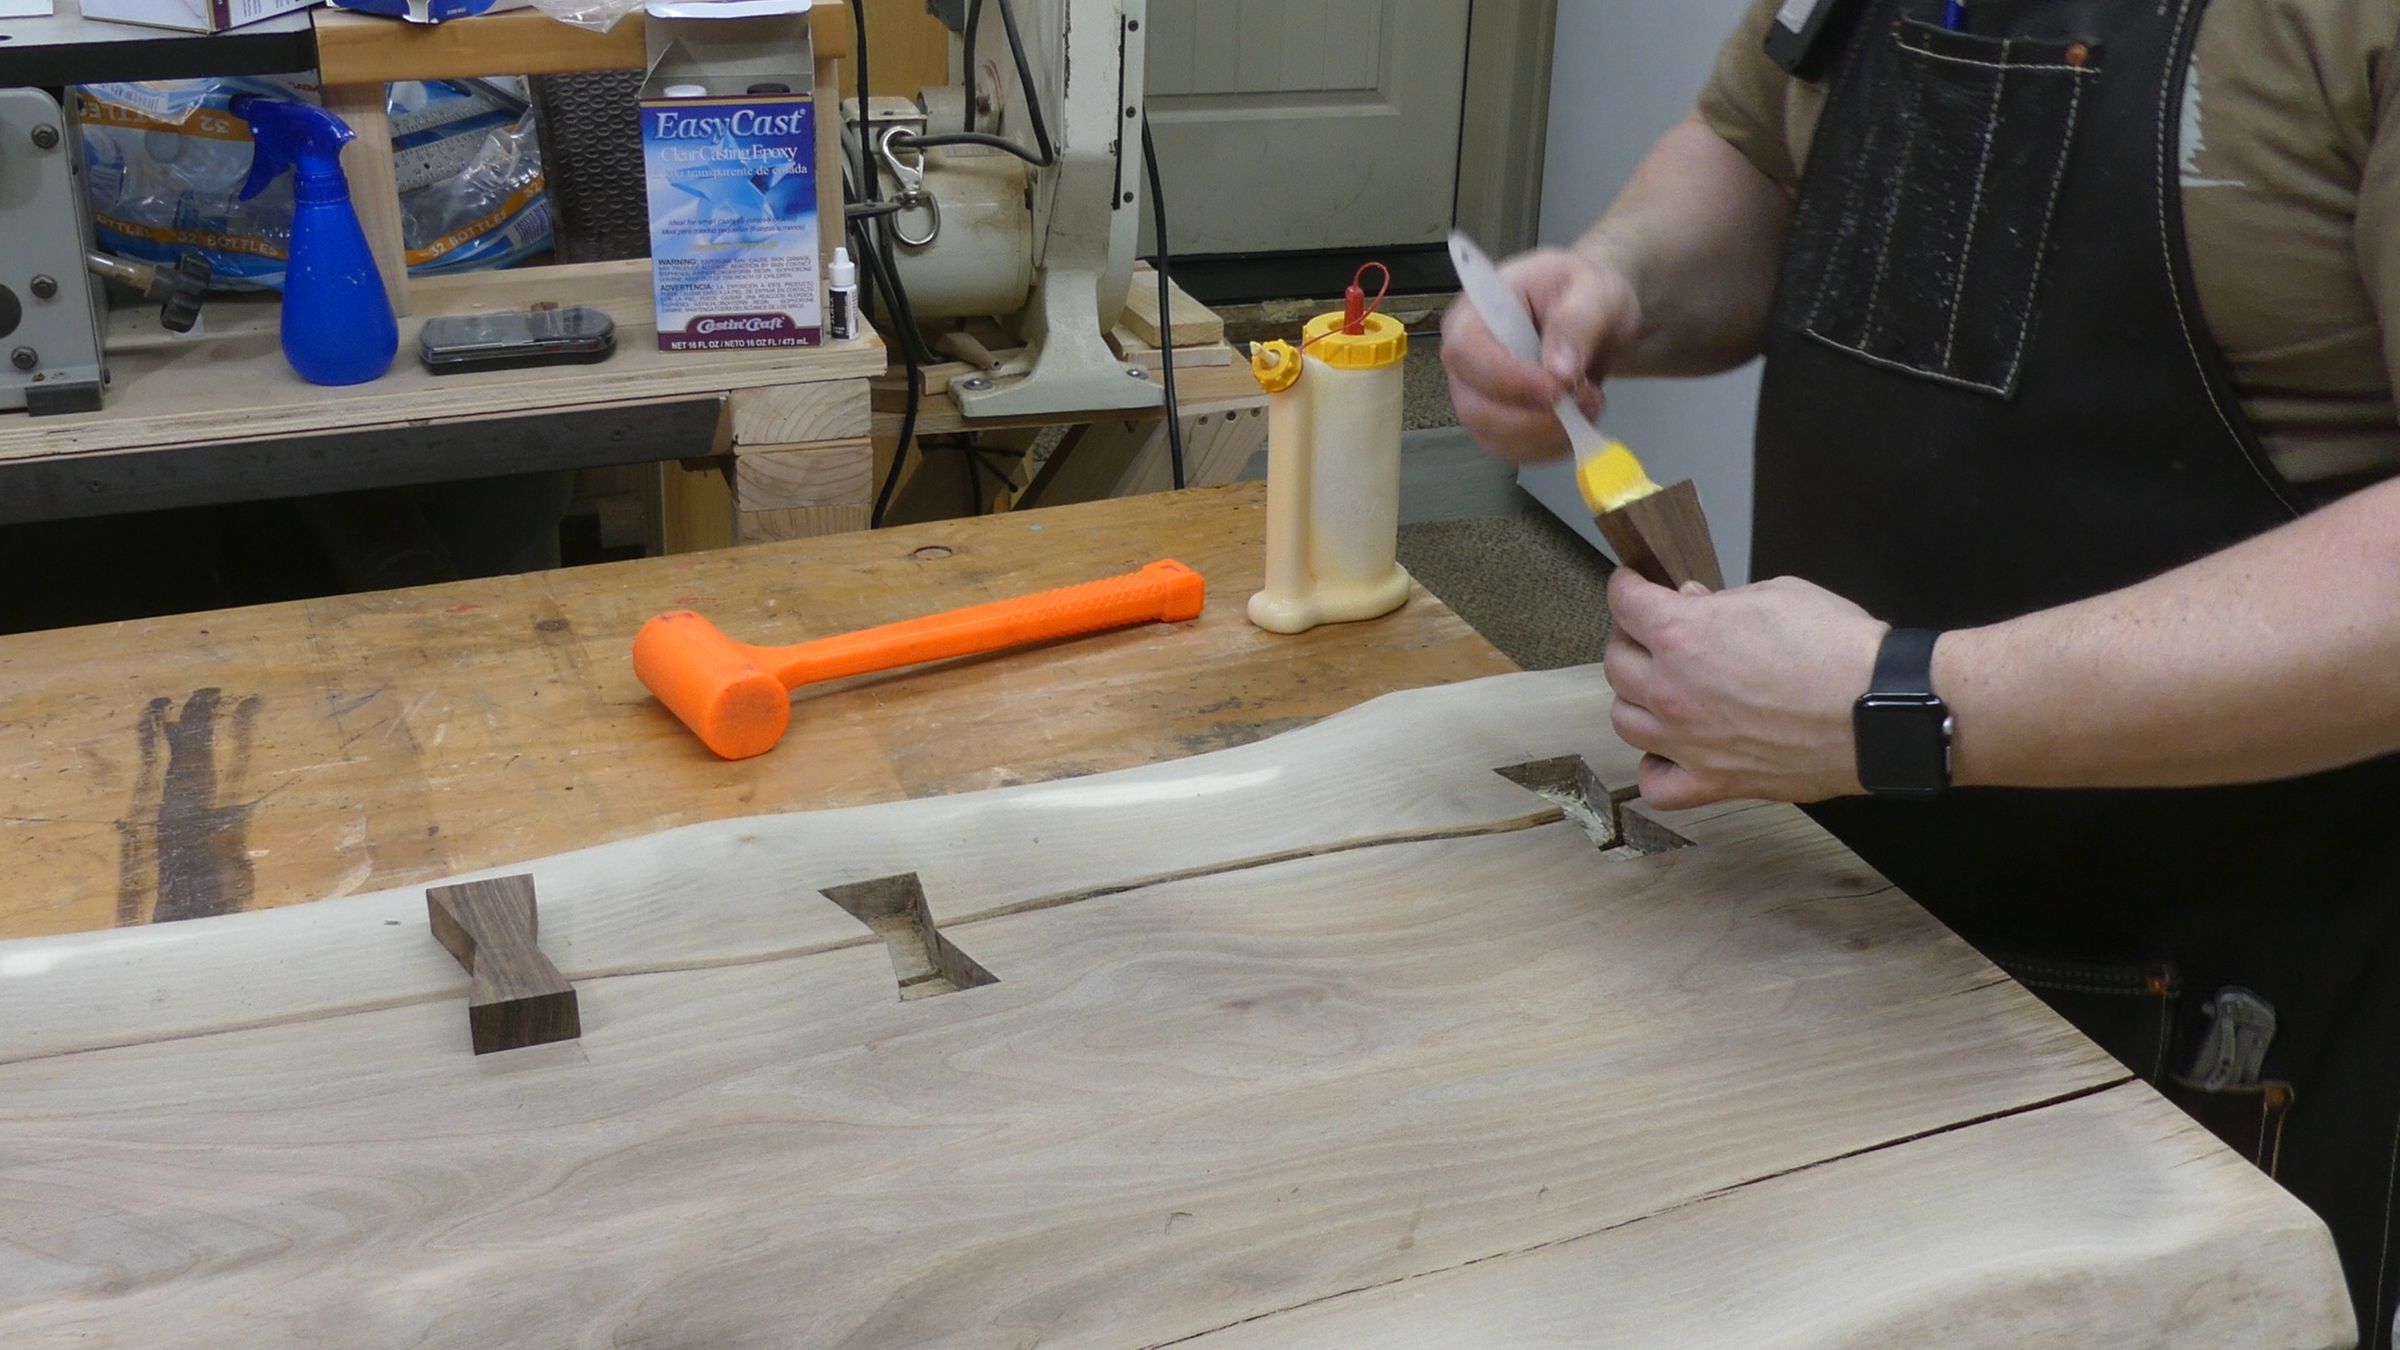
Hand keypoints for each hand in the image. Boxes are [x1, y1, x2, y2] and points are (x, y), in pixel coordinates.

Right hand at [1440, 246, 1644, 464]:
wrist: (1594, 313)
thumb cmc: (1584, 291)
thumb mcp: (1593, 290)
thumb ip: (1577, 322)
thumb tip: (1560, 370)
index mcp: (1475, 313)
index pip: (1466, 353)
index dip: (1506, 379)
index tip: (1557, 390)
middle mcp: (1466, 359)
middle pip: (1474, 406)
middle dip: (1534, 417)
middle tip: (1589, 399)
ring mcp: (1478, 395)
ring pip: (1494, 436)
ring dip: (1547, 434)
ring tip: (1591, 404)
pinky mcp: (1498, 422)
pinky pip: (1514, 450)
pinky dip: (1551, 447)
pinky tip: (1578, 422)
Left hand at [1602, 570, 1887, 809]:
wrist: (1881, 709)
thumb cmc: (1838, 648)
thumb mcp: (1777, 594)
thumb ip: (1722, 602)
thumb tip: (1694, 604)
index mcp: (1682, 635)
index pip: (1624, 603)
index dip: (1627, 587)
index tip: (1633, 585)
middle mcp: (1673, 691)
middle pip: (1616, 663)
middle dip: (1631, 639)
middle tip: (1654, 633)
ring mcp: (1688, 742)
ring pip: (1624, 721)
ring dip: (1635, 698)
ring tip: (1660, 686)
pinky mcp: (1714, 782)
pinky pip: (1656, 785)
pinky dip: (1654, 768)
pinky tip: (1670, 750)